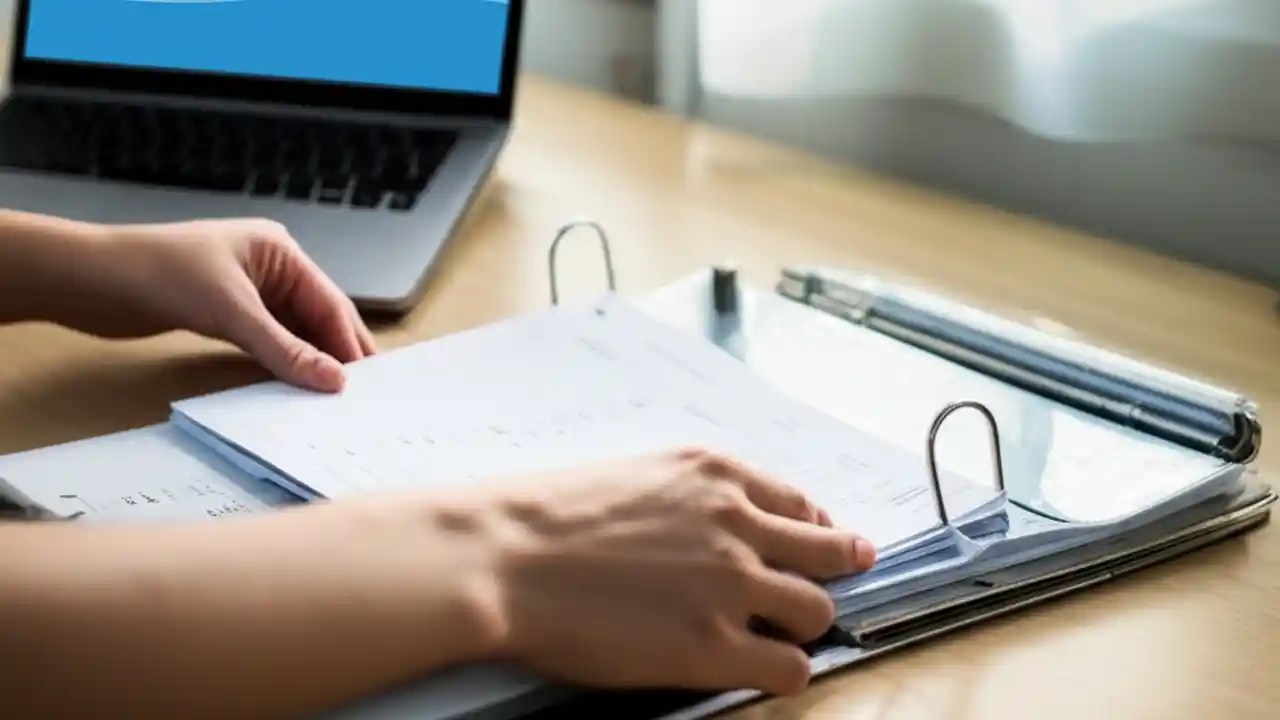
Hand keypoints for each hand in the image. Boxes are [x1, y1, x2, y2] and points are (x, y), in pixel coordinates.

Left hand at [93, 218, 375, 391]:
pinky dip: (280, 363)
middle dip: (336, 352)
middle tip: (363, 394)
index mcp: (279, 251)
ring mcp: (246, 292)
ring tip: (331, 398)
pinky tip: (293, 387)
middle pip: (316, 317)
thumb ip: (284, 350)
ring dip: (308, 362)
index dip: (349, 342)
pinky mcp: (224, 314)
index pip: (329, 302)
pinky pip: (266, 342)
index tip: (368, 381)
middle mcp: (268, 268)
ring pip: (292, 333)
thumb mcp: (231, 313)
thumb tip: (333, 380)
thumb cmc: (158, 274)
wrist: (89, 278)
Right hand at [471, 447, 876, 696]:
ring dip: (802, 626)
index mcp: (717, 475)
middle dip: (831, 573)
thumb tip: (714, 532)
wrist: (504, 556)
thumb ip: (691, 500)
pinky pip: (790, 668)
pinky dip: (784, 672)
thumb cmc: (548, 518)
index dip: (815, 531)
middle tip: (823, 590)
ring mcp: (732, 586)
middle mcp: (738, 524)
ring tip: (777, 638)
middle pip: (829, 553)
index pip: (801, 504)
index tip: (814, 547)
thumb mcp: (636, 476)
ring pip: (817, 610)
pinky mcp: (714, 646)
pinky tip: (761, 670)